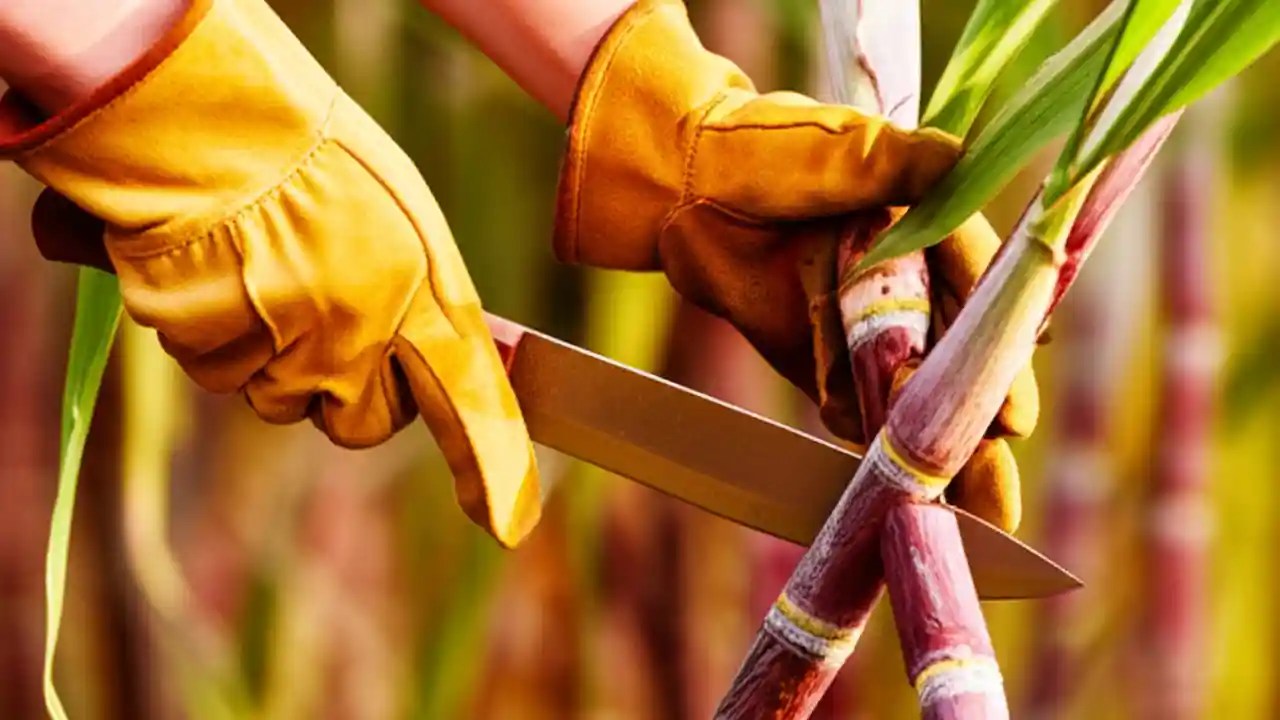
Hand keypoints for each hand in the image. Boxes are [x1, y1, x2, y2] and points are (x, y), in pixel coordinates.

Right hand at [0, 0, 541, 546]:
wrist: (215, 128)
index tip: (507, 519)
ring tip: (266, 274)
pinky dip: (219, 337)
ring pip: (282, 398)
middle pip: (361, 424)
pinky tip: (221, 278)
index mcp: (420, 301)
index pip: (473, 410)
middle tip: (331, 322)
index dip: (492, 473)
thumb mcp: (406, 224)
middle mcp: (357, 345)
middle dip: (350, 394)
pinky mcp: (209, 353)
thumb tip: (455, 355)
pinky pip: (220, 369)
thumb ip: (428, 301)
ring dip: (276, 357)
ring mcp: (280, 355)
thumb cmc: (321, 162)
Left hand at [552, 0, 1037, 529]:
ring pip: (907, 398)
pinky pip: (849, 410)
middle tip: (999, 487)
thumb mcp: (834, 150)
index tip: (1010, 411)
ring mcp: (863, 329)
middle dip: (977, 424)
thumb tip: (953, 157)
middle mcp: (907, 287)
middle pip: (955, 362)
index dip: (996, 351)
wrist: (683, 187)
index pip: (980, 298)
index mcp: (930, 232)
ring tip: (967, 514)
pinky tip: (886, 488)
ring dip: (930, 453)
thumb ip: (891, 164)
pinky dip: (863, 443)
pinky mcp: (819, 361)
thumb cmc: (764, 151)